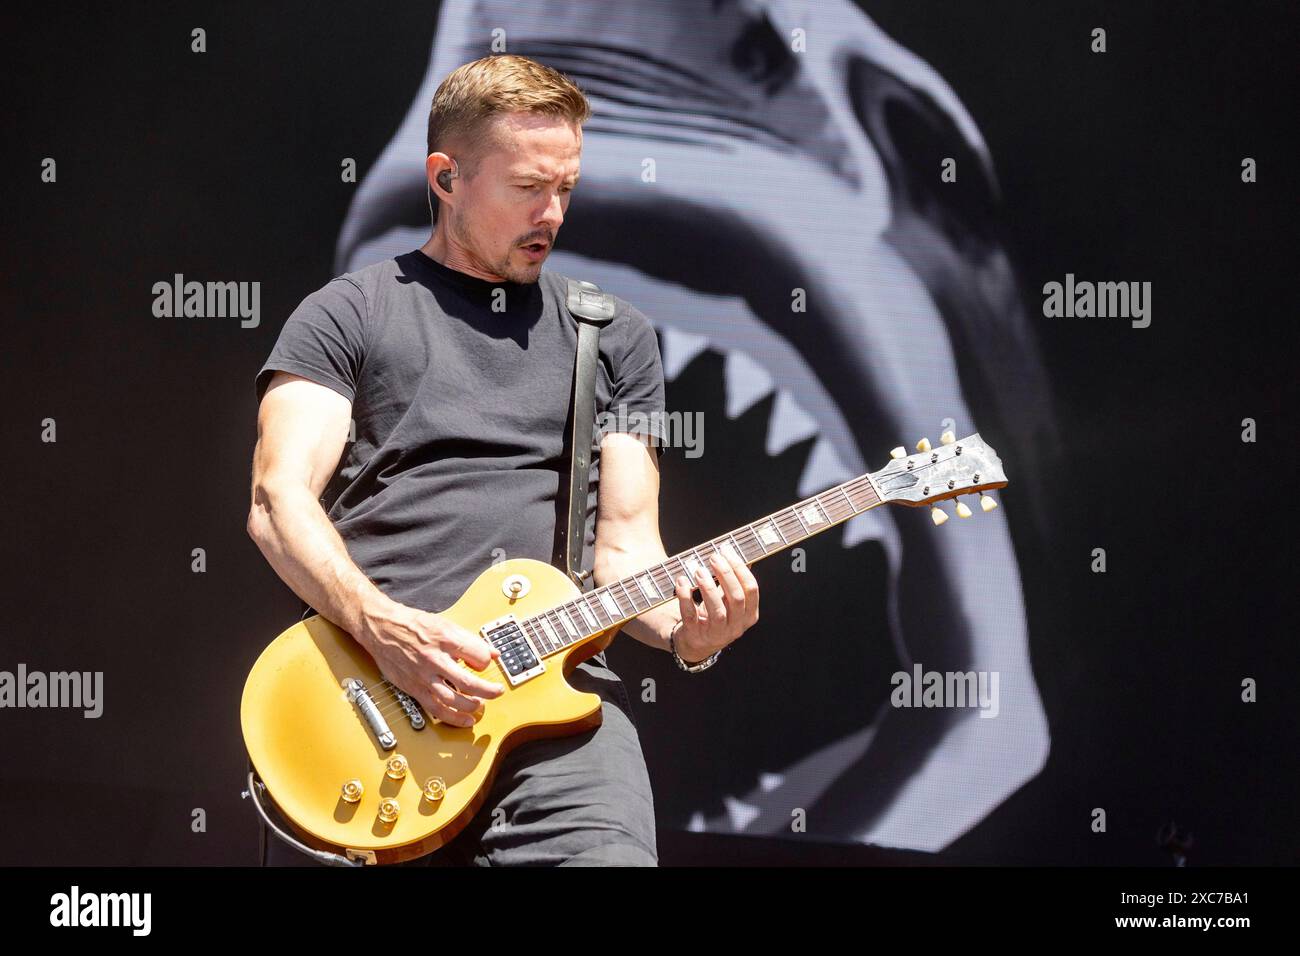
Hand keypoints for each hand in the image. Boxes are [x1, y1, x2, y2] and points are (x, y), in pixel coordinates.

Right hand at [355, 600, 504, 726]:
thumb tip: (493, 653)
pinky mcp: (413, 688)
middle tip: (497, 691)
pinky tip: (465, 720)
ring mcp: (423, 676)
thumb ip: (471, 640)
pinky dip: (452, 717)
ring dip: (471, 706)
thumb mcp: (446, 624)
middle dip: (487, 690)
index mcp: (445, 640)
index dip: (487, 661)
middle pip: (468, 682)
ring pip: (452, 699)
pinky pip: (434, 708)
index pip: (478, 656)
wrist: (382, 628)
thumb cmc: (412, 625)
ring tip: (481, 705)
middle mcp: (434, 659)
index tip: (487, 663)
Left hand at [672, 543, 758, 661]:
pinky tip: (681, 581)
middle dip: (725, 574)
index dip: (740, 568)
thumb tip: (735, 551)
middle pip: (736, 598)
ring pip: (717, 610)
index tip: (727, 550)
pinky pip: (690, 615)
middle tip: (713, 557)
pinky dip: (685, 597)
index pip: (751, 589)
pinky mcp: (695, 634)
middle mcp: (736, 626)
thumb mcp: (729, 601)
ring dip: (708, 587)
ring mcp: (716, 633)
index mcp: (749, 615)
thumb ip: (734, 581)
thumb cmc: (715, 615)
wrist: (696, 643)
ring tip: (698, 570)